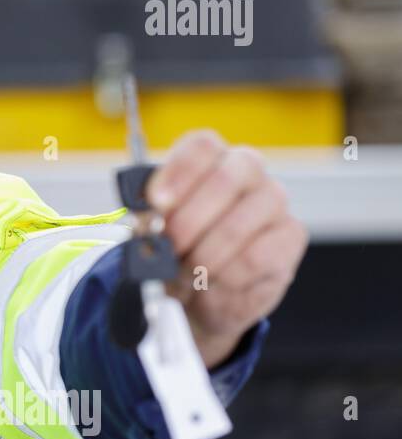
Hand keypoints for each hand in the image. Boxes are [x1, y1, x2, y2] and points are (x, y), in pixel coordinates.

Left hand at [145, 129, 307, 368]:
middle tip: (169, 247)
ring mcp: (274, 201)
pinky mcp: (290, 237)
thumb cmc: (176, 250)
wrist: (200, 292)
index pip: (202, 146)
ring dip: (203, 257)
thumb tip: (148, 219)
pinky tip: (213, 283)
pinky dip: (225, 277)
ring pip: (238, 225)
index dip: (179, 172)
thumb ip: (150, 218)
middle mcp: (247, 171)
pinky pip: (255, 258)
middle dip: (188, 221)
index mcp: (209, 158)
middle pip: (226, 179)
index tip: (157, 202)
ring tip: (185, 274)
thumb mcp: (153, 231)